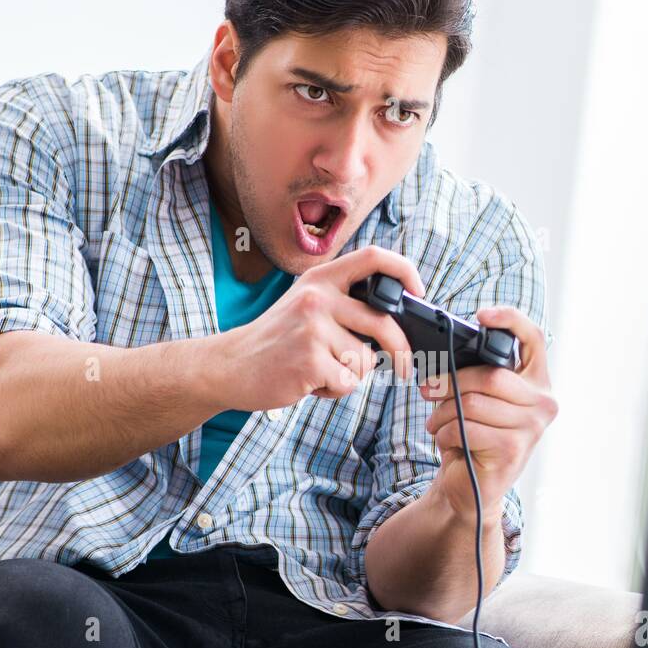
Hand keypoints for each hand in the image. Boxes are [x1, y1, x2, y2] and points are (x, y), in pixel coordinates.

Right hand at [215, 245, 426, 410]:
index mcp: (321, 279)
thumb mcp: (306, 306)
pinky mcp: (309, 361)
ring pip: (366, 360)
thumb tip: (396, 319)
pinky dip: (334, 389)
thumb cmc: (276, 341)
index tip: (419, 292)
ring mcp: (313, 329)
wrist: (229, 365)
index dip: (405, 271)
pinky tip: (310, 382)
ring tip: (320, 369)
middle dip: (402, 350)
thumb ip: (343, 305)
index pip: (374, 257)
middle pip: (384, 323)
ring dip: (350, 374)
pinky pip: (348, 381)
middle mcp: (318, 298)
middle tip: (405, 366)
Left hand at [420, 305, 557, 521]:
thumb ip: (476, 374)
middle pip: (491, 376)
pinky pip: (467, 429)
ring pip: (473, 404)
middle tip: (427, 389)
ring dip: (443, 413)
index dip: (509, 319)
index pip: (533, 338)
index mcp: (537, 381)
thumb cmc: (473, 435)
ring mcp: (532, 428)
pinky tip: (447, 441)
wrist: (472, 487)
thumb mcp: (478, 398)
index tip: (480, 315)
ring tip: (437, 423)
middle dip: (450, 382)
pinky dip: (445, 434)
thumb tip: (443, 353)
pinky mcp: (513, 449)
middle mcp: (543, 402)